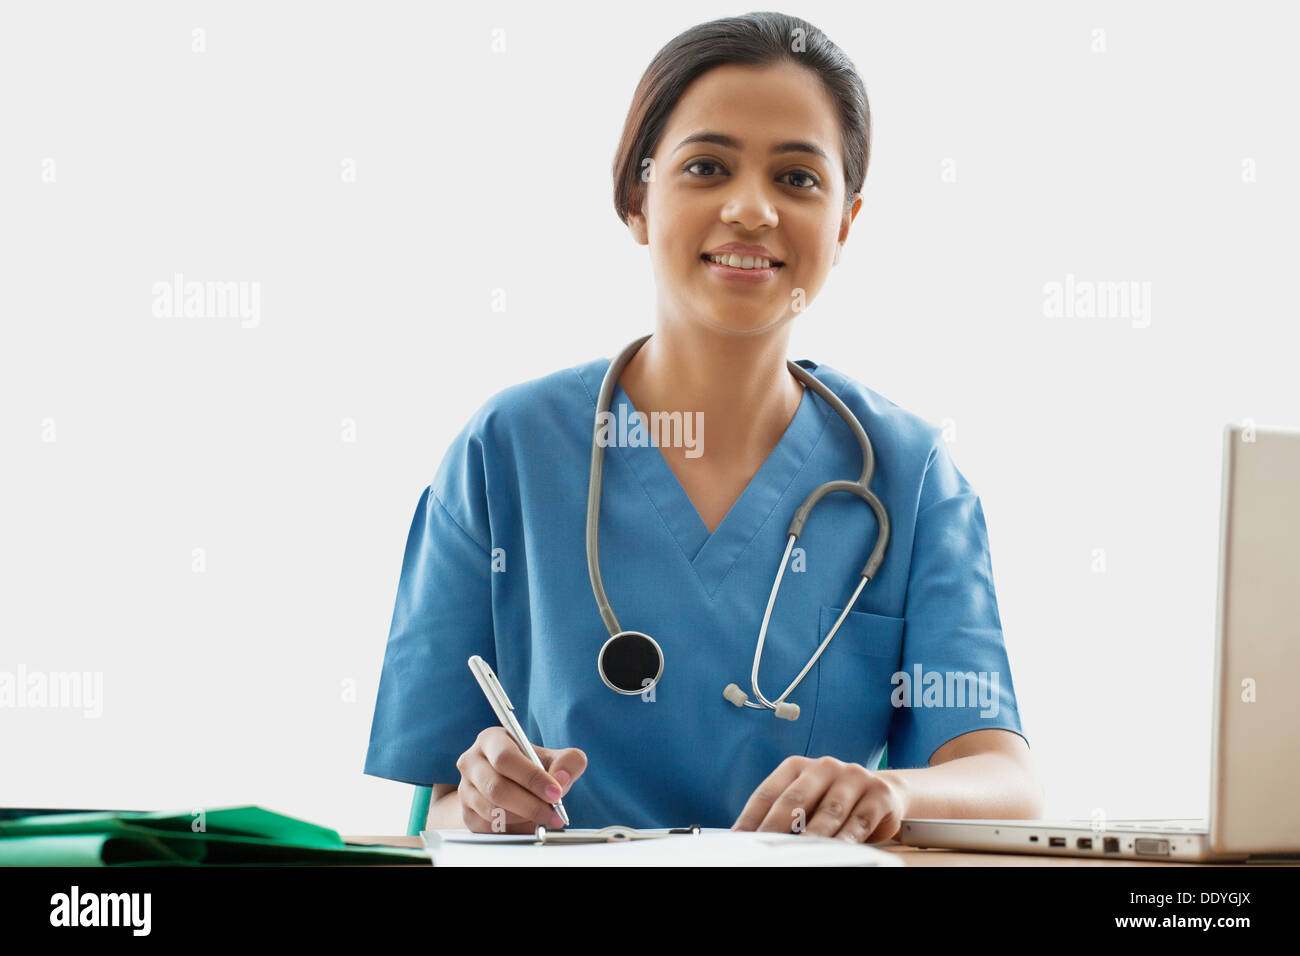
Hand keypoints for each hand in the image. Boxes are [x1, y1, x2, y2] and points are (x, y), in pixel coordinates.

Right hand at [454, 727, 587, 833]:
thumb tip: (562, 778)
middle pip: (496, 788)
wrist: (514, 787)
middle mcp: (471, 762)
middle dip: (531, 804)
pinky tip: (527, 821)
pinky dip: (512, 827)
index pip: (505, 758)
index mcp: (491, 739)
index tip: (556, 793)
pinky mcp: (466, 814)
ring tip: (545, 816)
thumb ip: (568, 762)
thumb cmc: (533, 768)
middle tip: (554, 813)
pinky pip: (488, 827)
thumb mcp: (555, 758)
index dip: (532, 777)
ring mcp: (464, 789)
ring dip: (523, 817)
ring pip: (492, 810)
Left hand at [731, 755, 905, 842]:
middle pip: (796, 799)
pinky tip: (836, 851)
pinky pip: (860, 821)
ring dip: (812, 836)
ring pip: (829, 811)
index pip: (770, 792)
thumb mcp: (807, 803)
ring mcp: (853, 778)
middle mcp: (825, 766)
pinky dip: (847, 839)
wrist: (884, 792)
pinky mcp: (879, 794)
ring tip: (797, 852)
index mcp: (798, 766)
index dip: (752, 816)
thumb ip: (784, 815)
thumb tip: (749, 837)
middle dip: (777, 825)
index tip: (740, 837)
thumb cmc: (833, 801)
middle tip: (764, 845)